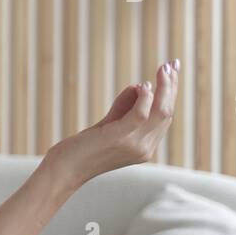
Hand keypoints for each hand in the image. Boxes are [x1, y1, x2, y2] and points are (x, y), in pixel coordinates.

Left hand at [45, 59, 178, 190]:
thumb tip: (140, 86)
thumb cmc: (82, 148)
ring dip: (164, 88)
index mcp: (145, 147)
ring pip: (160, 112)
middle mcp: (144, 148)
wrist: (63, 170)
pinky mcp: (120, 138)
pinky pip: (140, 115)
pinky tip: (144, 85)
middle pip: (167, 113)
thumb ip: (124, 108)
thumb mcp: (108, 126)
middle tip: (172, 64)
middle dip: (172, 86)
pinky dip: (145, 98)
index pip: (165, 117)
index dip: (171, 93)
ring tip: (163, 69)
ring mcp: (134, 145)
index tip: (172, 71)